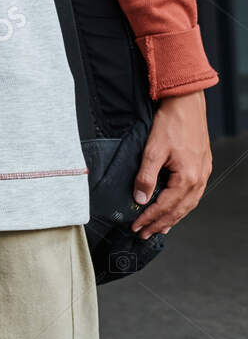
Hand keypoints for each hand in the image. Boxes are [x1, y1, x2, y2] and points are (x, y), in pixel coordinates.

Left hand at [130, 91, 210, 238]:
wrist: (187, 104)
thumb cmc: (171, 124)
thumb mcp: (152, 151)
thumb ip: (146, 177)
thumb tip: (140, 199)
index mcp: (187, 178)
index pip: (165, 207)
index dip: (149, 219)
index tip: (135, 227)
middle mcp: (199, 179)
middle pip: (178, 210)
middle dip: (160, 223)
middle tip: (144, 234)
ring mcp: (203, 174)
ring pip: (188, 205)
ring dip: (172, 218)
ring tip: (159, 228)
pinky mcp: (202, 167)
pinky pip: (193, 194)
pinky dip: (182, 206)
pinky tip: (175, 208)